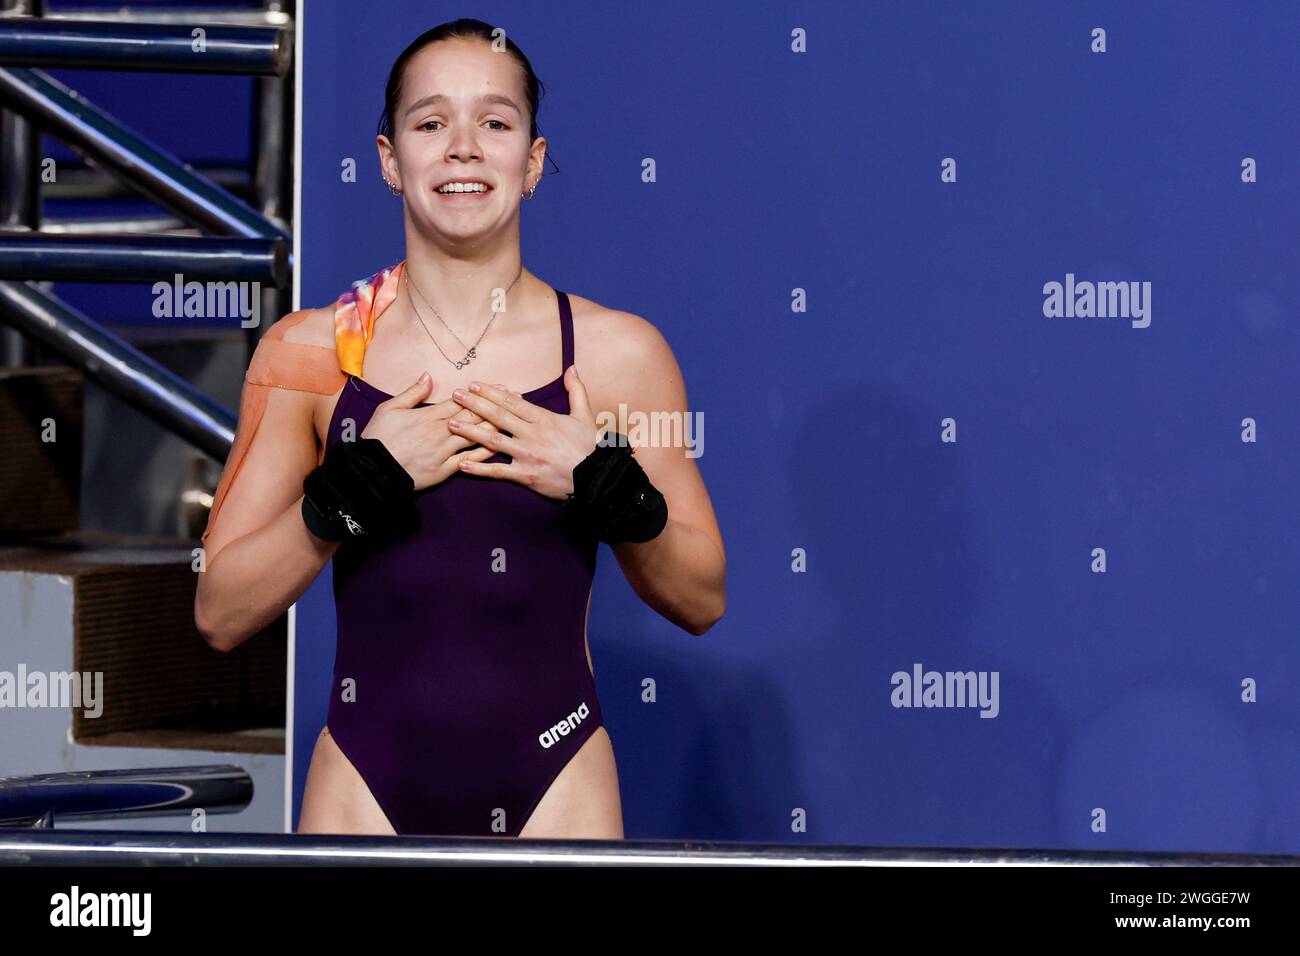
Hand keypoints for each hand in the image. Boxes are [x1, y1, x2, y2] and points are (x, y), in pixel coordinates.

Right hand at [358, 373, 503, 491]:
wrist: (372, 470)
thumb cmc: (379, 437)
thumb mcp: (390, 408)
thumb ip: (412, 393)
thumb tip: (428, 376)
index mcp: (429, 415)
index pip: (462, 402)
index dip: (483, 394)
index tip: (500, 387)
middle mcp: (441, 431)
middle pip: (474, 416)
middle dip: (496, 406)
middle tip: (517, 398)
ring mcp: (444, 451)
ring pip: (475, 437)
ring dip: (496, 427)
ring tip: (514, 420)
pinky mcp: (444, 470)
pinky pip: (469, 461)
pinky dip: (484, 454)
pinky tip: (499, 448)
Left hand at [447, 365, 601, 499]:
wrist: (599, 477)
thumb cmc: (591, 446)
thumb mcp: (585, 415)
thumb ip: (577, 391)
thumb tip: (572, 368)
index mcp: (544, 419)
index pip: (512, 402)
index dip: (491, 393)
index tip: (474, 384)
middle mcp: (532, 434)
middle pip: (498, 416)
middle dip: (474, 404)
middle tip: (455, 394)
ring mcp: (527, 455)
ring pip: (493, 440)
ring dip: (470, 431)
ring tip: (450, 423)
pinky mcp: (526, 476)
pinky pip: (498, 472)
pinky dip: (479, 468)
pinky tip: (461, 464)